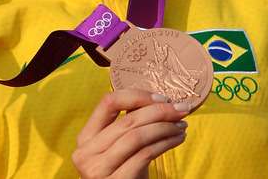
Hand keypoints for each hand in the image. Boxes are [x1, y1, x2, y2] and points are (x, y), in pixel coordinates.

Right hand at [72, 89, 188, 178]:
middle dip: (160, 111)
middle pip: (127, 120)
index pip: (108, 102)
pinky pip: (145, 155)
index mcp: (86, 137)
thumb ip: (130, 124)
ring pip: (137, 136)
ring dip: (165, 128)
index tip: (162, 98)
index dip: (137, 96)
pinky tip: (177, 139)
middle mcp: (86, 152)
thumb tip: (159, 100)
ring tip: (181, 125)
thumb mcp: (121, 147)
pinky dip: (165, 144)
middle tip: (181, 109)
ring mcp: (98, 170)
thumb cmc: (124, 173)